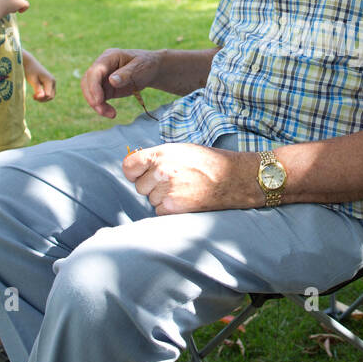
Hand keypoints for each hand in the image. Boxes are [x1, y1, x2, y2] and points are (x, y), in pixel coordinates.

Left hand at [24, 53, 56, 101]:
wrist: (29, 62)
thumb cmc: (30, 70)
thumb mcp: (32, 80)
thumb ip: (37, 89)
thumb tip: (42, 97)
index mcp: (50, 81)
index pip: (48, 95)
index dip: (41, 98)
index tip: (33, 96)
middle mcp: (53, 82)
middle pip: (51, 96)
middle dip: (43, 99)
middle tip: (33, 97)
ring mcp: (52, 82)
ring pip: (50, 95)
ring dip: (43, 98)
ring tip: (34, 96)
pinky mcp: (49, 82)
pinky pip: (48, 92)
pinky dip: (43, 94)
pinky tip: (36, 93)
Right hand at [82, 48, 161, 117]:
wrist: (151, 70)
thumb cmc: (147, 65)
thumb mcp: (141, 68)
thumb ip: (127, 73)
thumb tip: (112, 81)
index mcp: (109, 57)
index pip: (95, 71)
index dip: (94, 86)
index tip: (99, 101)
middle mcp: (102, 66)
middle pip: (87, 81)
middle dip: (92, 97)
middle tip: (104, 111)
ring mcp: (101, 77)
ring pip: (89, 91)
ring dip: (96, 104)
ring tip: (111, 114)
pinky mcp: (104, 88)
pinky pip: (97, 98)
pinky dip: (101, 107)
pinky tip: (111, 113)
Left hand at [122, 143, 251, 214]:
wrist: (233, 178)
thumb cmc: (208, 162)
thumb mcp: (181, 150)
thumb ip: (159, 157)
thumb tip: (138, 166)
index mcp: (160, 154)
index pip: (129, 166)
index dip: (134, 173)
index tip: (139, 175)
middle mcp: (161, 171)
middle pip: (140, 186)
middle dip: (153, 187)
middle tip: (174, 182)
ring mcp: (166, 190)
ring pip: (151, 200)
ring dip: (163, 198)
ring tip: (184, 190)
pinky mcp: (173, 207)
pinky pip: (160, 211)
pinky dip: (170, 209)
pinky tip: (186, 200)